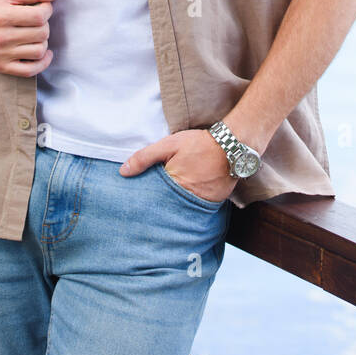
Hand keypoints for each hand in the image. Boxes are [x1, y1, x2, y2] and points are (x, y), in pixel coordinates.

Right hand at [0, 0, 64, 74]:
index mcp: (2, 16)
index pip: (39, 16)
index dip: (47, 9)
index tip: (41, 7)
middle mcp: (0, 37)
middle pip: (41, 33)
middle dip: (44, 24)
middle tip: (36, 19)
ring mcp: (0, 54)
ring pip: (39, 51)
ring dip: (43, 41)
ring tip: (34, 33)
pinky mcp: (0, 66)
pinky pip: (30, 71)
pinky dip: (42, 63)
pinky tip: (43, 52)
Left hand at [119, 127, 238, 203]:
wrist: (233, 145)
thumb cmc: (198, 143)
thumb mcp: (168, 144)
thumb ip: (145, 157)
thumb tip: (123, 171)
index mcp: (173, 185)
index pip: (154, 200)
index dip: (147, 201)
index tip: (138, 206)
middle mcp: (187, 198)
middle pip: (168, 208)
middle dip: (160, 209)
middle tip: (152, 211)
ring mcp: (202, 202)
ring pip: (183, 210)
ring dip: (177, 208)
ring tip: (169, 207)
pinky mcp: (215, 202)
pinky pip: (199, 208)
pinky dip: (193, 205)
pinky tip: (188, 200)